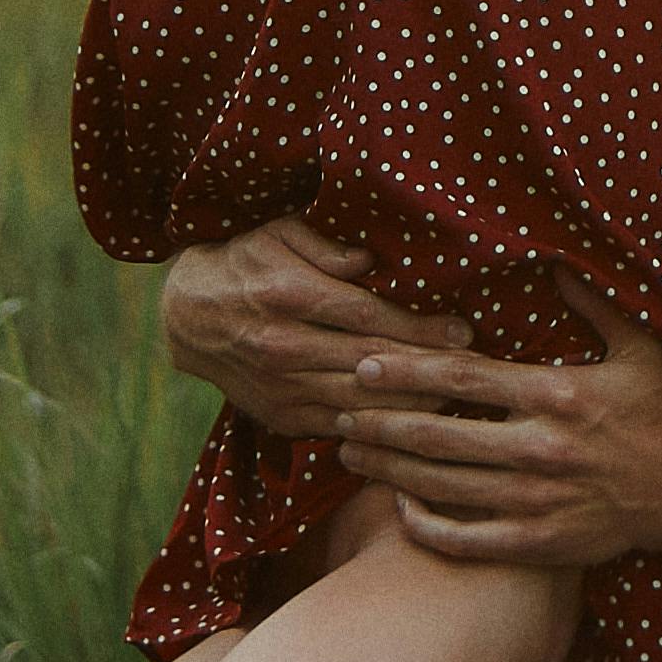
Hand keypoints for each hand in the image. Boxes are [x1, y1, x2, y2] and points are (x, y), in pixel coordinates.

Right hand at [157, 217, 473, 438]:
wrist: (186, 316)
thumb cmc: (246, 262)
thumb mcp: (281, 232)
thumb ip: (328, 245)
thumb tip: (372, 260)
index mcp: (290, 296)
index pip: (370, 319)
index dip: (420, 329)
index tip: (463, 332)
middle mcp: (285, 347)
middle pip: (373, 366)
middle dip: (429, 370)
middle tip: (475, 369)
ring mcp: (282, 388)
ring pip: (360, 405)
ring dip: (412, 405)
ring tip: (456, 399)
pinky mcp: (280, 416)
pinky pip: (339, 428)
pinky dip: (378, 428)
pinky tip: (412, 422)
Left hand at [332, 280, 661, 574]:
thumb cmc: (657, 415)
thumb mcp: (638, 350)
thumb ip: (595, 306)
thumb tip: (557, 263)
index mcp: (554, 395)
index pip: (462, 378)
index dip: (407, 371)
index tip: (364, 365)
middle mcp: (538, 448)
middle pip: (438, 433)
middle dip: (380, 422)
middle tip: (337, 412)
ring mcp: (535, 500)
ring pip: (442, 484)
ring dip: (389, 468)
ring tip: (351, 453)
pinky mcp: (537, 543)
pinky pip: (466, 538)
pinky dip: (427, 526)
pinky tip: (400, 509)